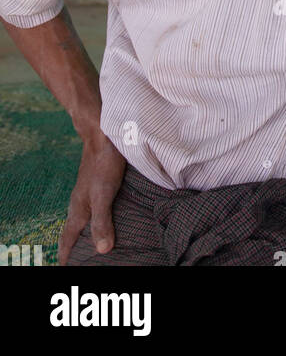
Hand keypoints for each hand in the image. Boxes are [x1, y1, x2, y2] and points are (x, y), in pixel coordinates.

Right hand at [58, 130, 126, 264]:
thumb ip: (102, 221)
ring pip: (80, 219)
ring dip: (80, 234)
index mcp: (78, 209)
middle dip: (71, 248)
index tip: (64, 268)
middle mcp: (79, 203)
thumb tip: (103, 250)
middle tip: (74, 262)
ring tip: (86, 245)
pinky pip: (89, 208)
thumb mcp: (104, 194)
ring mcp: (86, 193)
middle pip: (71, 231)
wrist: (103, 133)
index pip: (68, 239)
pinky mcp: (95, 184)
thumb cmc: (104, 163)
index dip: (66, 256)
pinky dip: (91, 220)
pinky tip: (101, 218)